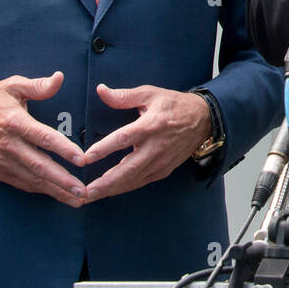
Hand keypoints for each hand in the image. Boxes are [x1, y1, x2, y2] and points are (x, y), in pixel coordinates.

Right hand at [0, 72, 85, 207]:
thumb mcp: (12, 86)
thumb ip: (37, 85)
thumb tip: (59, 78)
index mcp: (15, 122)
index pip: (43, 138)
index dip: (63, 149)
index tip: (81, 159)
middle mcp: (8, 145)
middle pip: (39, 166)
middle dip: (63, 180)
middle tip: (83, 191)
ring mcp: (2, 161)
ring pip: (32, 180)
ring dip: (55, 191)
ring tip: (76, 199)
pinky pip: (22, 183)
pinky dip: (40, 190)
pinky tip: (56, 195)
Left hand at [81, 85, 211, 200]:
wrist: (203, 120)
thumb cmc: (174, 105)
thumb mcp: (150, 93)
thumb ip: (124, 95)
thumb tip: (101, 90)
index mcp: (150, 125)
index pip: (124, 139)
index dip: (104, 149)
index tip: (85, 158)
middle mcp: (156, 146)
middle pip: (128, 168)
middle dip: (105, 182)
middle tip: (84, 192)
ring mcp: (161, 161)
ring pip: (133, 180)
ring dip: (111, 190)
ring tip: (90, 197)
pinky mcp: (164, 170)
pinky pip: (141, 182)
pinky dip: (124, 188)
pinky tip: (109, 192)